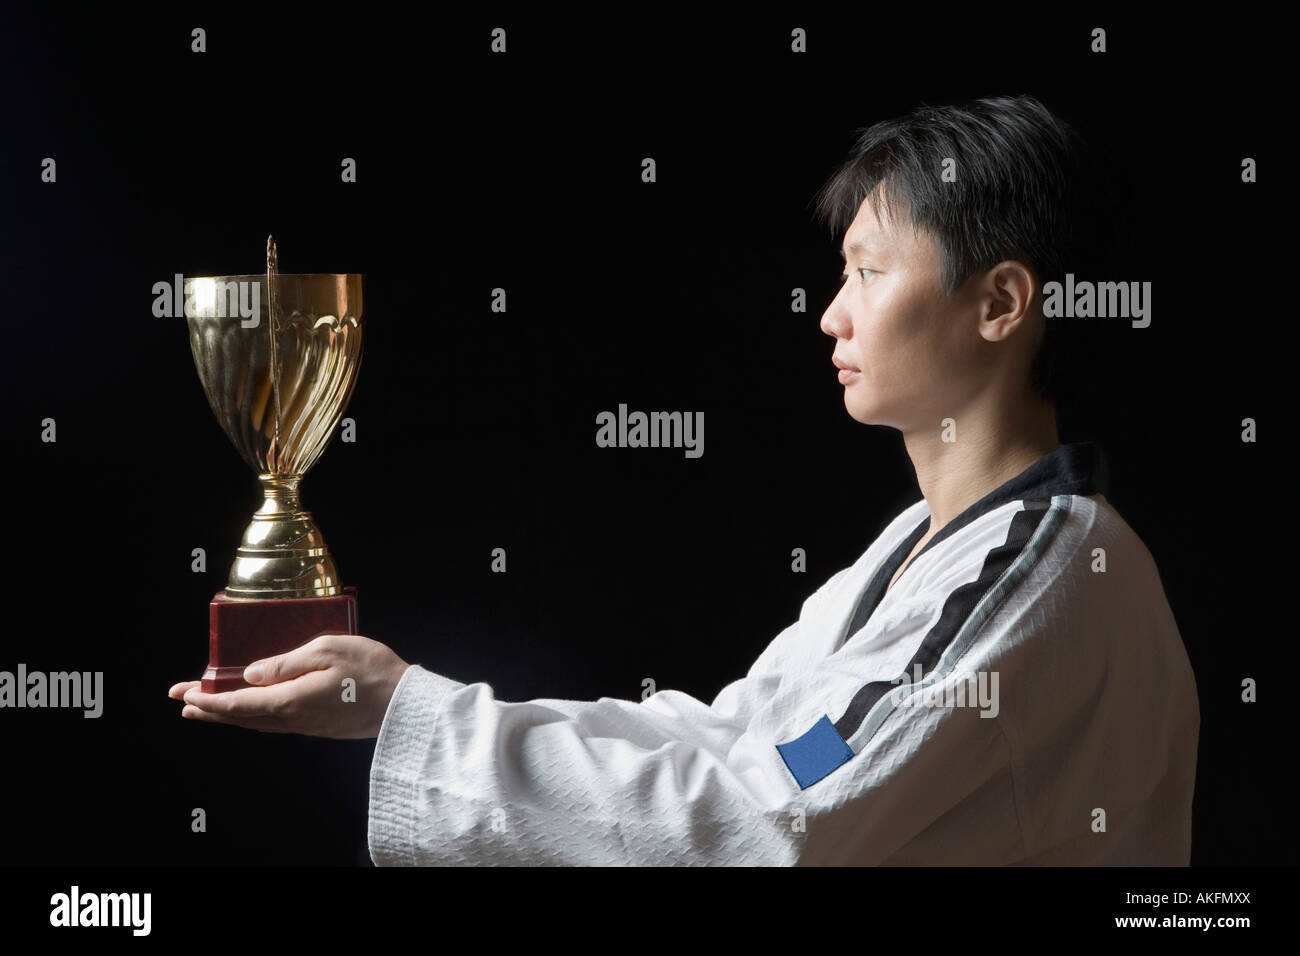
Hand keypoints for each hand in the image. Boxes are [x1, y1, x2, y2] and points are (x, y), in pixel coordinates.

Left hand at [167, 634, 409, 737]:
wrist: (405, 704)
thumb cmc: (371, 670)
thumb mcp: (327, 650)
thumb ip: (286, 662)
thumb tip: (252, 675)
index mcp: (289, 700)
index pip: (237, 703)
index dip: (208, 700)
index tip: (184, 694)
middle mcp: (293, 719)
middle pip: (242, 718)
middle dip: (209, 711)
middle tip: (183, 705)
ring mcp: (307, 725)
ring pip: (258, 723)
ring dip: (229, 716)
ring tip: (207, 711)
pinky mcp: (320, 726)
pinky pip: (276, 724)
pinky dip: (252, 718)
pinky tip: (253, 712)